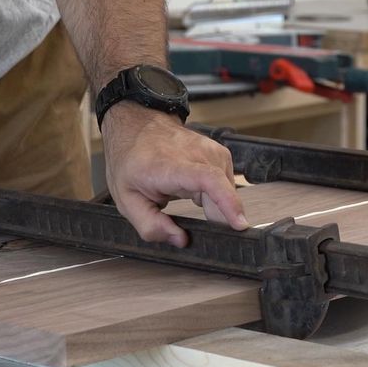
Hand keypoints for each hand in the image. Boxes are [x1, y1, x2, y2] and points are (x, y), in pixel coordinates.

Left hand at [102, 105, 247, 245]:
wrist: (137, 127)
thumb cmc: (131, 161)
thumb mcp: (127, 200)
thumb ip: (151, 226)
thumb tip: (180, 239)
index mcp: (171, 166)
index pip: (209, 181)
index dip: (228, 204)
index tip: (240, 224)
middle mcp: (196, 154)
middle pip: (221, 192)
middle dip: (215, 217)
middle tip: (195, 225)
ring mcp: (211, 150)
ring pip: (226, 190)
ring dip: (213, 204)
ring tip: (184, 196)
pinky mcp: (219, 152)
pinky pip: (226, 182)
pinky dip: (215, 193)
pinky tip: (195, 189)